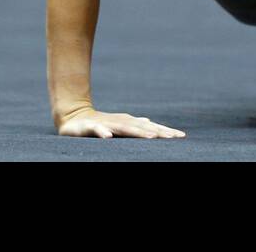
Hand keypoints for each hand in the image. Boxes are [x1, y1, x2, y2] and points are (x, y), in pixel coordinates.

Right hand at [57, 107, 185, 138]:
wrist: (74, 117)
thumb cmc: (100, 123)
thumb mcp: (120, 125)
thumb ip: (135, 125)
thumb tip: (150, 123)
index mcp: (129, 123)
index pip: (150, 128)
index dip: (166, 132)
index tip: (182, 136)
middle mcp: (121, 122)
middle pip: (142, 128)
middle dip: (158, 132)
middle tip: (173, 138)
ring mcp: (107, 124)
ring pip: (124, 128)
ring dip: (138, 132)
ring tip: (152, 137)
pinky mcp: (91, 127)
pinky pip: (97, 130)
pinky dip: (102, 133)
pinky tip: (108, 138)